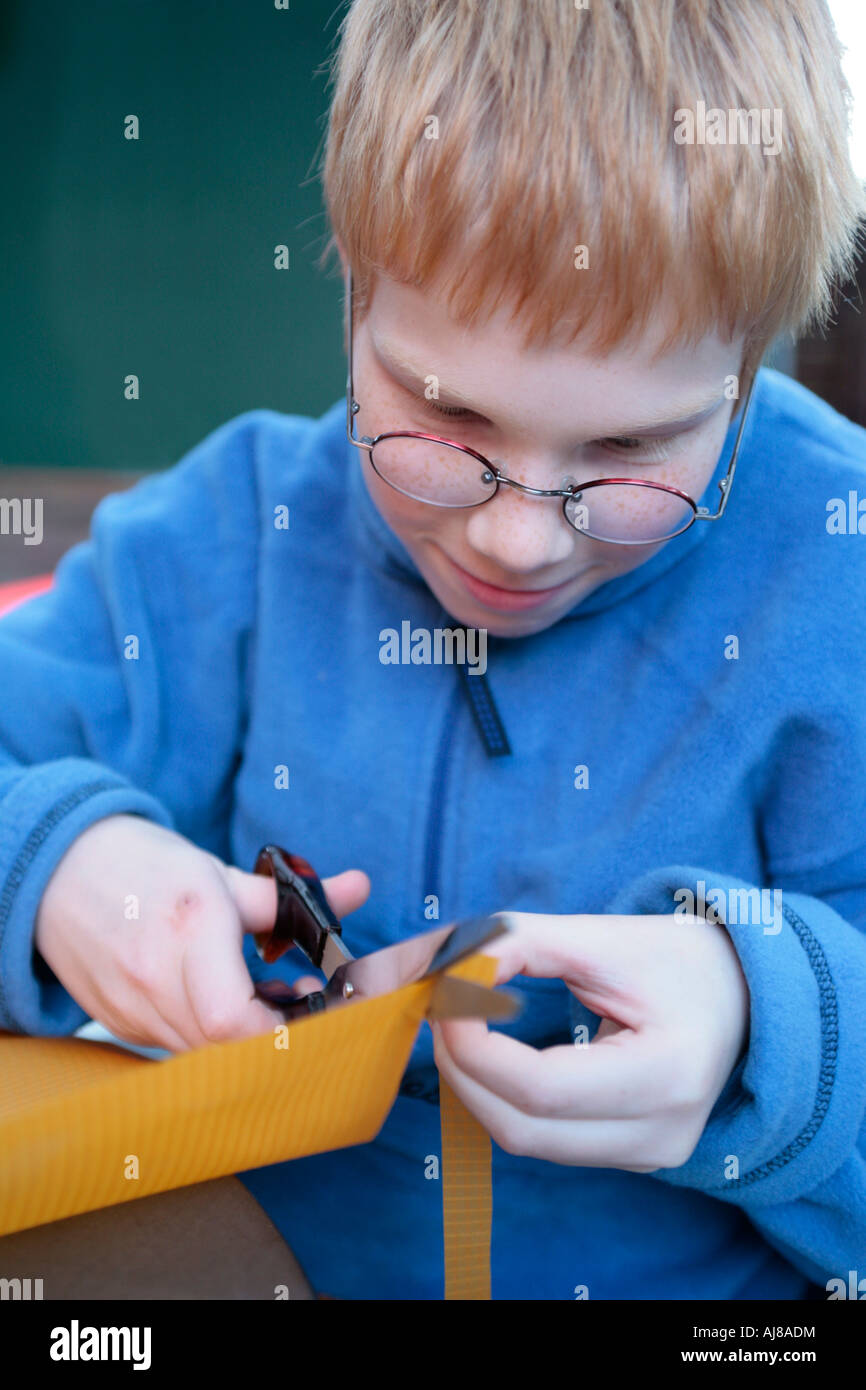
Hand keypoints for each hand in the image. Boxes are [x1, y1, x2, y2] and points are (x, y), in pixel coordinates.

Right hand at [35, 815, 369, 1051]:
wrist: (62, 872)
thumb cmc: (148, 868)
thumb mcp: (222, 874)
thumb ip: (292, 896)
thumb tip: (359, 887)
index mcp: (190, 927)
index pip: (232, 1020)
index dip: (279, 1034)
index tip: (312, 1014)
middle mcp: (156, 976)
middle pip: (223, 1048)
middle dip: (272, 1037)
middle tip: (303, 1005)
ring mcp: (131, 1006)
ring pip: (201, 1054)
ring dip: (241, 1040)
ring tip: (268, 999)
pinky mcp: (119, 1023)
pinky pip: (175, 1046)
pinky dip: (207, 1036)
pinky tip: (224, 1004)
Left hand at [431, 910, 749, 1170]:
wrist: (745, 996)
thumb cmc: (679, 959)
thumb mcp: (603, 937)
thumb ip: (520, 943)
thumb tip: (444, 963)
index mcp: (669, 1075)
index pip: (542, 1089)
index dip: (476, 1048)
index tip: (443, 997)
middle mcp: (662, 1134)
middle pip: (523, 1129)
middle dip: (463, 1069)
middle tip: (438, 1009)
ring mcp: (649, 1156)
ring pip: (526, 1141)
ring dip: (476, 1086)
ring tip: (457, 1026)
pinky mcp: (632, 1157)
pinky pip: (545, 1140)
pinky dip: (504, 1099)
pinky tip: (490, 1055)